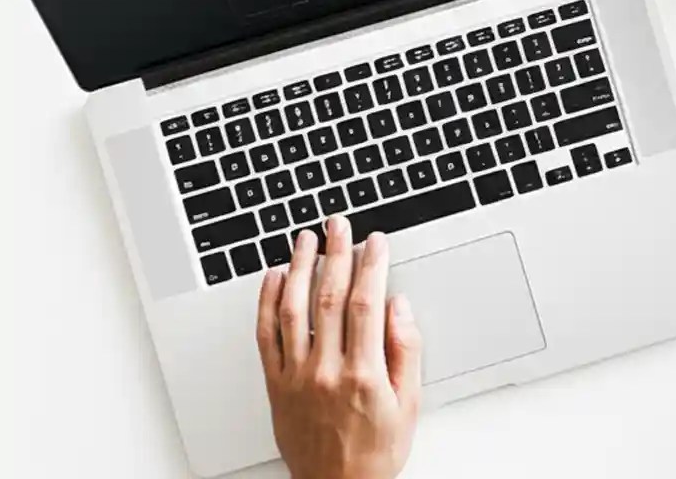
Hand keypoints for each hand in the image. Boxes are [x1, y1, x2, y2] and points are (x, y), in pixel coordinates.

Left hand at [256, 215, 422, 478]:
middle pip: (328, 298)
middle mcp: (326, 372)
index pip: (366, 304)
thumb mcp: (409, 403)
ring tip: (305, 240)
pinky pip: (265, 337)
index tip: (376, 242)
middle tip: (338, 225)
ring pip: (293, 310)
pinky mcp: (275, 386)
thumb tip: (399, 307)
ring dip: (299, 268)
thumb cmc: (376, 451)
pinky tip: (274, 279)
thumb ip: (406, 350)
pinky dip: (267, 303)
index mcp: (364, 374)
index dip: (371, 266)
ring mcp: (296, 377)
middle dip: (336, 254)